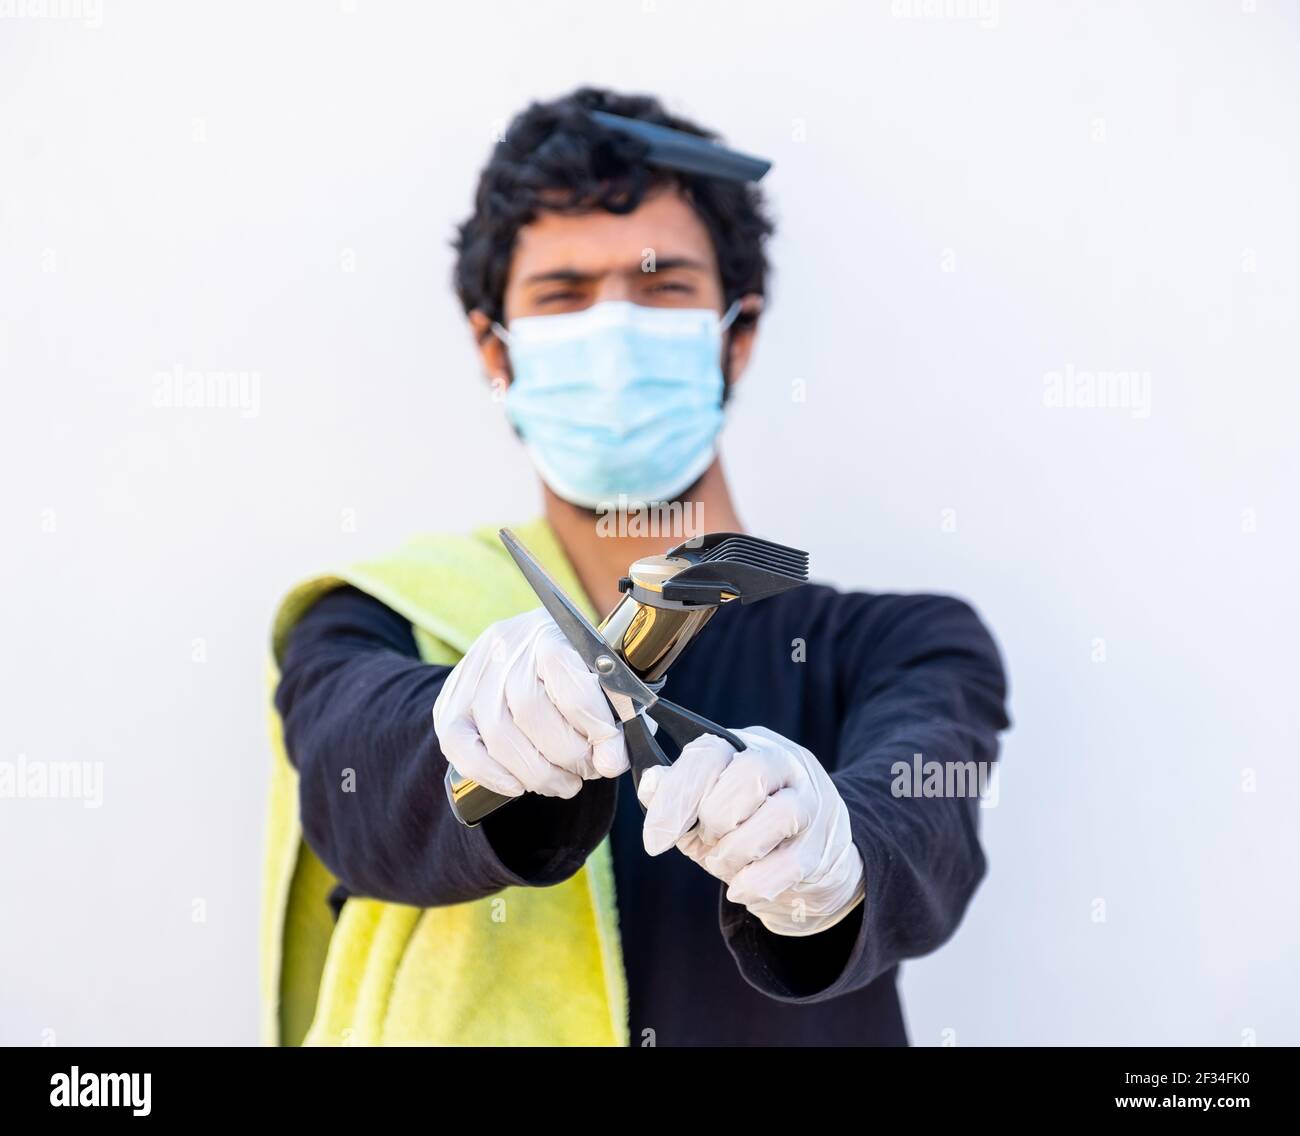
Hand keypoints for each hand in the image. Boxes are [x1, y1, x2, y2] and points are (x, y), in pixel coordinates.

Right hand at [433, 607, 627, 798]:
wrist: (521, 652)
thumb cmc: (566, 668)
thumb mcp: (594, 675)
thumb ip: (606, 715)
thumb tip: (610, 763)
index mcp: (548, 633)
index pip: (569, 682)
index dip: (594, 726)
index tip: (612, 756)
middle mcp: (505, 648)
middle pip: (532, 712)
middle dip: (567, 755)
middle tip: (586, 771)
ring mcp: (471, 675)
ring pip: (499, 735)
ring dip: (537, 773)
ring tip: (563, 782)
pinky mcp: (449, 703)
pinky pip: (460, 747)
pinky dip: (492, 775)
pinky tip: (518, 785)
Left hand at [637, 725, 864, 936]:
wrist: (808, 858)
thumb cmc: (745, 826)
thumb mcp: (703, 808)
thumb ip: (676, 796)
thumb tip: (650, 783)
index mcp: (745, 746)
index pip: (708, 753)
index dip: (676, 796)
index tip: (655, 841)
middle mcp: (784, 763)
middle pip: (747, 776)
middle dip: (714, 821)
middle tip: (708, 840)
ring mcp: (810, 802)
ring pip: (776, 816)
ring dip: (735, 853)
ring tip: (725, 863)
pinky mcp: (822, 845)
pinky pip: (790, 864)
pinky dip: (756, 883)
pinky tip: (742, 887)